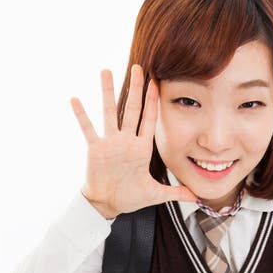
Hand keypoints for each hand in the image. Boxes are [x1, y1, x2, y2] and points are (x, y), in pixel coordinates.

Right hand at [70, 65, 197, 217]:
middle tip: (138, 67)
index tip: (156, 82)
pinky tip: (75, 99)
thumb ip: (176, 193)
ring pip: (109, 112)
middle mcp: (126, 141)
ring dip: (107, 92)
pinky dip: (81, 115)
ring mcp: (110, 143)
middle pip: (132, 109)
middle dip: (135, 88)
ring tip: (105, 71)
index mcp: (141, 148)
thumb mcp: (156, 195)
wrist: (108, 204)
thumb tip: (197, 197)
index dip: (153, 101)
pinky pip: (88, 129)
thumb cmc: (130, 197)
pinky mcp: (95, 149)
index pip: (149, 119)